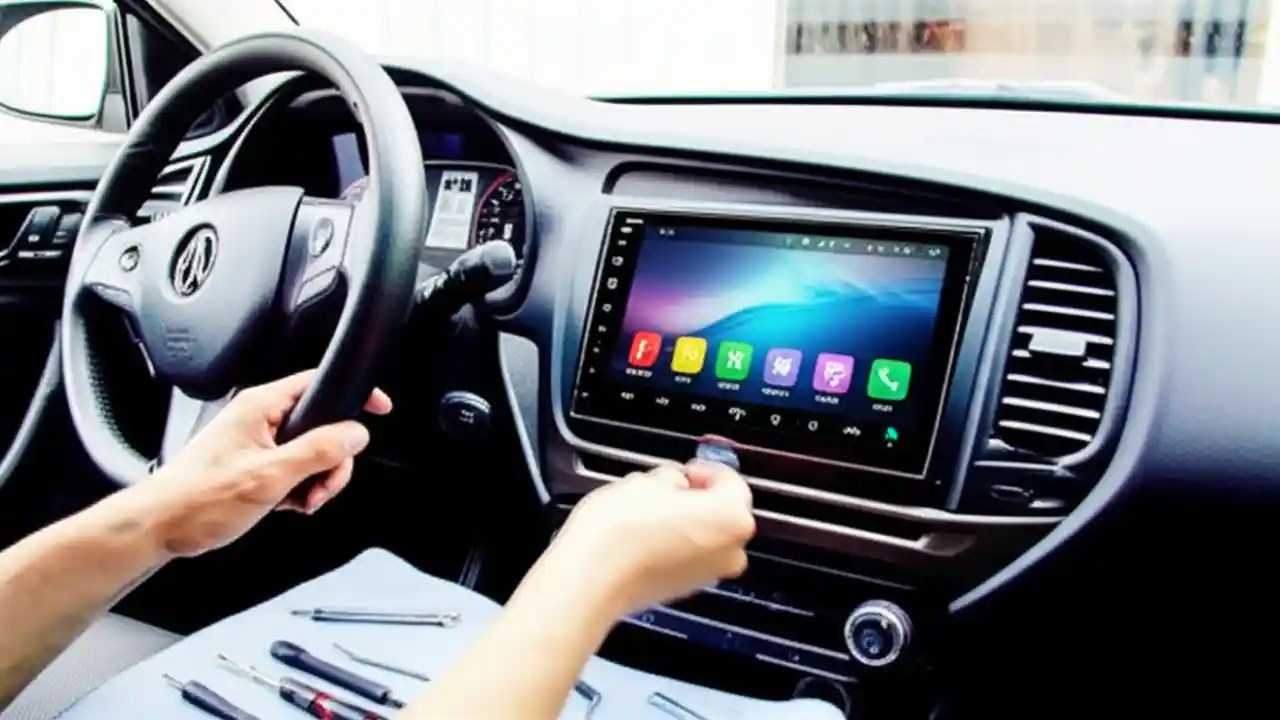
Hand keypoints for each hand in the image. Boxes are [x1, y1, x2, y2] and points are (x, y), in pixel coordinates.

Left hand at [124, 370, 390, 556]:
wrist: (160, 528)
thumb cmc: (197, 501)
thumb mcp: (269, 476)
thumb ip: (318, 451)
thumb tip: (355, 434)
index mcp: (261, 407)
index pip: (318, 383)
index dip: (352, 395)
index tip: (379, 408)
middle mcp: (260, 419)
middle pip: (323, 425)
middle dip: (333, 460)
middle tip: (321, 487)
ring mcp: (258, 442)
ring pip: (312, 451)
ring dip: (317, 480)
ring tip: (300, 501)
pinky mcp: (255, 464)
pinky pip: (295, 469)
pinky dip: (300, 489)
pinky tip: (288, 505)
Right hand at [548, 461, 755, 615]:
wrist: (592, 579)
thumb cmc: (622, 530)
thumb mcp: (647, 481)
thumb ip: (673, 477)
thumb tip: (675, 481)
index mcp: (731, 518)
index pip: (730, 482)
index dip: (705, 470)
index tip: (686, 468)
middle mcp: (730, 551)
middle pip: (721, 513)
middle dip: (696, 497)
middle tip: (666, 487)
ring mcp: (708, 574)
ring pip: (704, 536)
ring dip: (684, 521)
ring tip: (648, 510)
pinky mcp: (684, 589)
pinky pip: (688, 556)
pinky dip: (674, 543)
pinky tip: (644, 534)